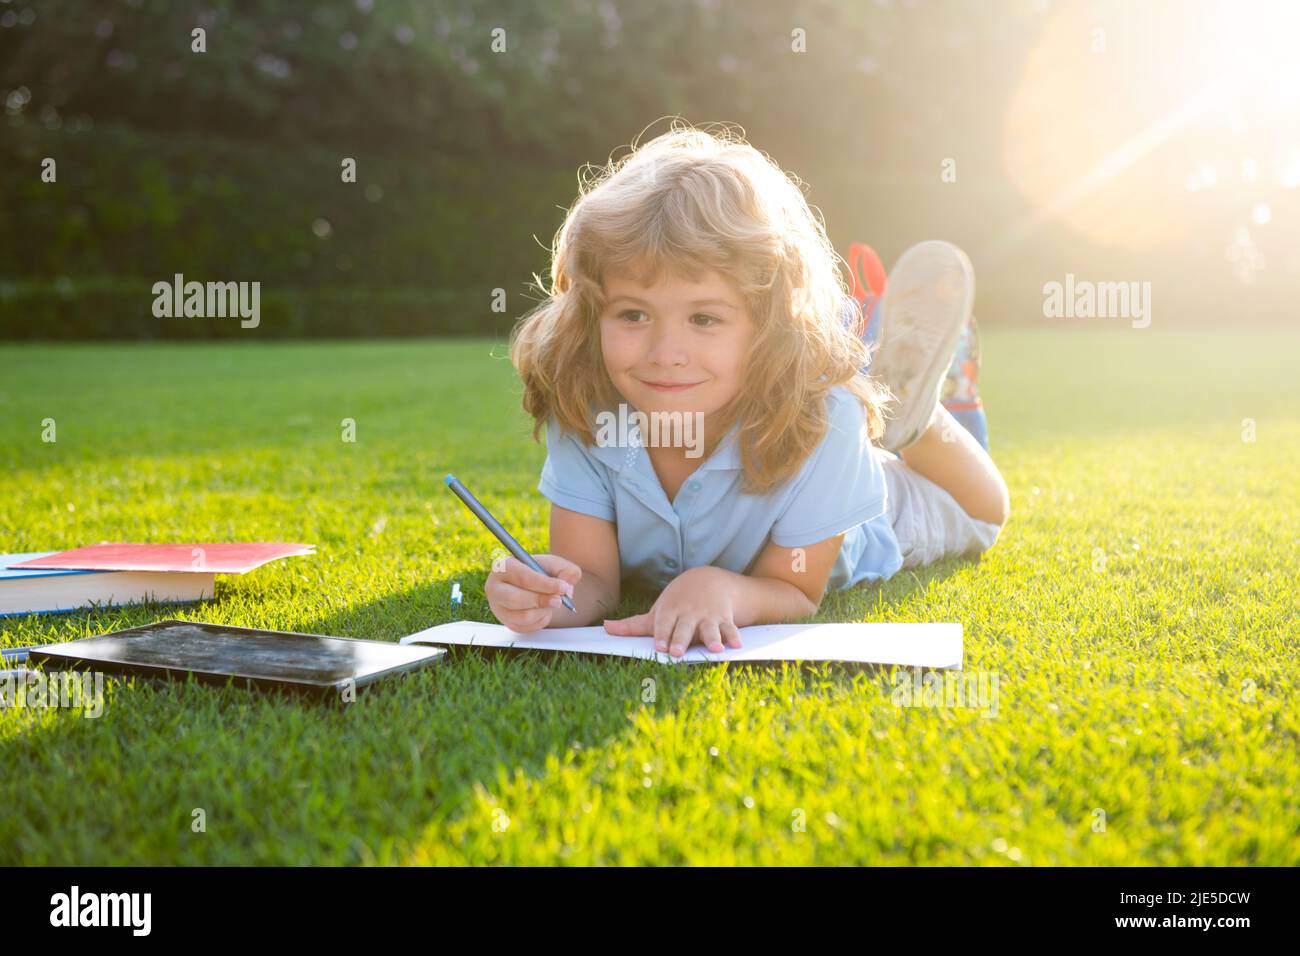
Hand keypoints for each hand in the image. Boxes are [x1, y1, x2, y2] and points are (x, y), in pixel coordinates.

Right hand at [485, 553, 580, 633]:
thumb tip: (567, 582)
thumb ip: (566, 569)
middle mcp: (495, 588)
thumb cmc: (541, 572)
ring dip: (543, 611)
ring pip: (522, 616)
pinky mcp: (505, 622)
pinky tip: (544, 610)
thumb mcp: (554, 565)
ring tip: (552, 602)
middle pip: (515, 599)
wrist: (533, 585)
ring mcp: (498, 607)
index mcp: (504, 567)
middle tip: (559, 600)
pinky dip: (540, 621)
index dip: (544, 584)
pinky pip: (525, 627)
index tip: (563, 587)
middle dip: (541, 601)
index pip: (523, 577)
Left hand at [602, 566, 742, 657]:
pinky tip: (737, 645)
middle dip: (681, 639)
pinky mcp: (725, 619)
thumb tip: (604, 629)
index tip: (661, 647)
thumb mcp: (657, 611)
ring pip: (710, 628)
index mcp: (670, 612)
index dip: (662, 635)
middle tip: (677, 652)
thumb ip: (633, 624)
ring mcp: (708, 616)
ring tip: (715, 648)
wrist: (708, 580)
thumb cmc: (677, 602)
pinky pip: (731, 628)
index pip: (664, 624)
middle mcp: (689, 614)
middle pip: (685, 628)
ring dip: (713, 638)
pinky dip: (734, 636)